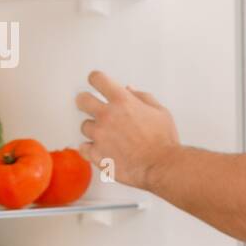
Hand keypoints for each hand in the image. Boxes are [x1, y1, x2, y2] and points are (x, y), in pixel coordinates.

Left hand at [75, 70, 180, 190]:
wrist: (162, 166)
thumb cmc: (164, 141)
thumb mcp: (160, 112)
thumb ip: (143, 97)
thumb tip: (130, 90)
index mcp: (123, 101)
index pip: (98, 79)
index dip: (96, 79)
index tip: (97, 82)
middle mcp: (107, 115)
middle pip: (82, 100)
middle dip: (85, 101)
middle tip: (91, 106)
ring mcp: (100, 135)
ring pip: (84, 126)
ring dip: (94, 129)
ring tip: (109, 136)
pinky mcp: (97, 154)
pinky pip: (83, 148)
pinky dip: (91, 149)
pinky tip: (102, 149)